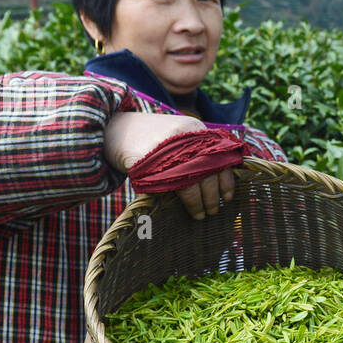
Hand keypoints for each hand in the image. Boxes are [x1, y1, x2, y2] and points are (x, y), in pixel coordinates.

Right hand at [103, 110, 233, 219]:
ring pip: (191, 182)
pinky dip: (181, 200)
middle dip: (212, 196)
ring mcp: (166, 148)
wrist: (113, 128)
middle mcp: (184, 136)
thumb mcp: (178, 136)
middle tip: (214, 210)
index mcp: (195, 130)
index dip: (226, 181)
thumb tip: (218, 182)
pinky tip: (185, 209)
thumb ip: (197, 152)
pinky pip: (169, 186)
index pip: (221, 158)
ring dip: (198, 202)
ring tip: (201, 214)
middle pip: (208, 172)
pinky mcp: (149, 161)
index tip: (228, 197)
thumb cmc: (150, 139)